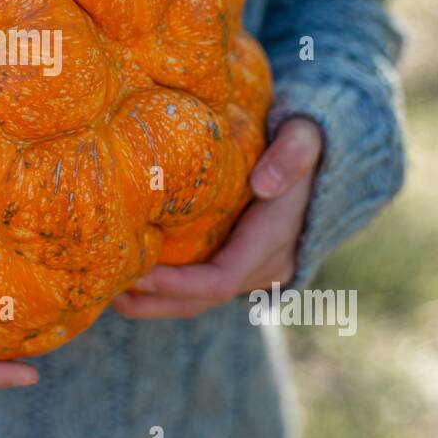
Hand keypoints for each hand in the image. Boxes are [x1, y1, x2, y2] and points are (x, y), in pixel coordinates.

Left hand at [111, 116, 323, 320]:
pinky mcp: (240, 261)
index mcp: (275, 240)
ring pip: (200, 299)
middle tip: (108, 291)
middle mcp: (267, 266)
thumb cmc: (309, 138)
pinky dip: (168, 287)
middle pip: (204, 300)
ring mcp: (254, 269)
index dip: (179, 285)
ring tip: (110, 293)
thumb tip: (264, 184)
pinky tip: (132, 276)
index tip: (138, 274)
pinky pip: (201, 285)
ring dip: (156, 301)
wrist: (328, 154)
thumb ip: (293, 153)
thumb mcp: (305, 136)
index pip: (221, 280)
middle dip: (156, 301)